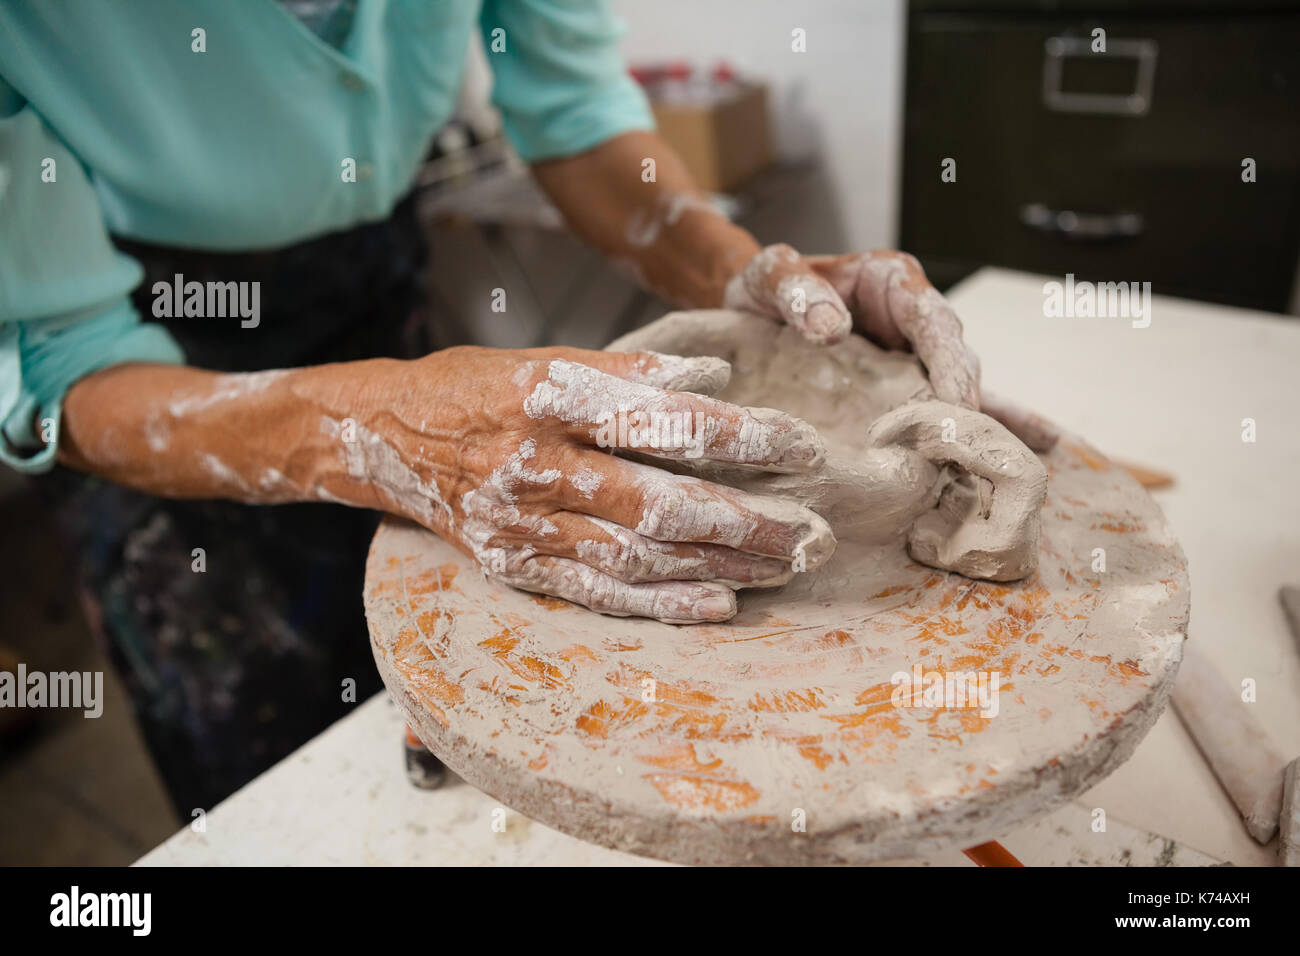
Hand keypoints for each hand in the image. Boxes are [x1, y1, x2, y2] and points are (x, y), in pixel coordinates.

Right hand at [357, 346, 835, 622]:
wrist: (384, 439)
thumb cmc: (475, 389)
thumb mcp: (544, 360)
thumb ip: (628, 371)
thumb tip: (713, 377)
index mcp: (552, 398)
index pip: (666, 421)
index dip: (742, 438)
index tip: (803, 448)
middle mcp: (539, 465)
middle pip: (661, 503)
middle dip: (746, 523)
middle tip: (815, 532)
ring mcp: (524, 524)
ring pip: (638, 556)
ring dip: (719, 567)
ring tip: (786, 566)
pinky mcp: (514, 567)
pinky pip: (597, 593)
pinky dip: (661, 603)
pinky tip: (718, 606)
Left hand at [724, 245, 1057, 450]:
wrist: (749, 312)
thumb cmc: (765, 288)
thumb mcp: (771, 277)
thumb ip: (797, 291)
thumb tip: (834, 327)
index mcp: (894, 283)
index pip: (933, 320)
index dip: (949, 361)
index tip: (957, 401)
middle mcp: (913, 321)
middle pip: (955, 360)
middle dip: (967, 404)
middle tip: (970, 448)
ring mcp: (911, 359)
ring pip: (959, 391)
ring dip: (984, 426)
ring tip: (1014, 463)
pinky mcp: (900, 392)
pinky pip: (943, 412)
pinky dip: (971, 434)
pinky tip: (1012, 463)